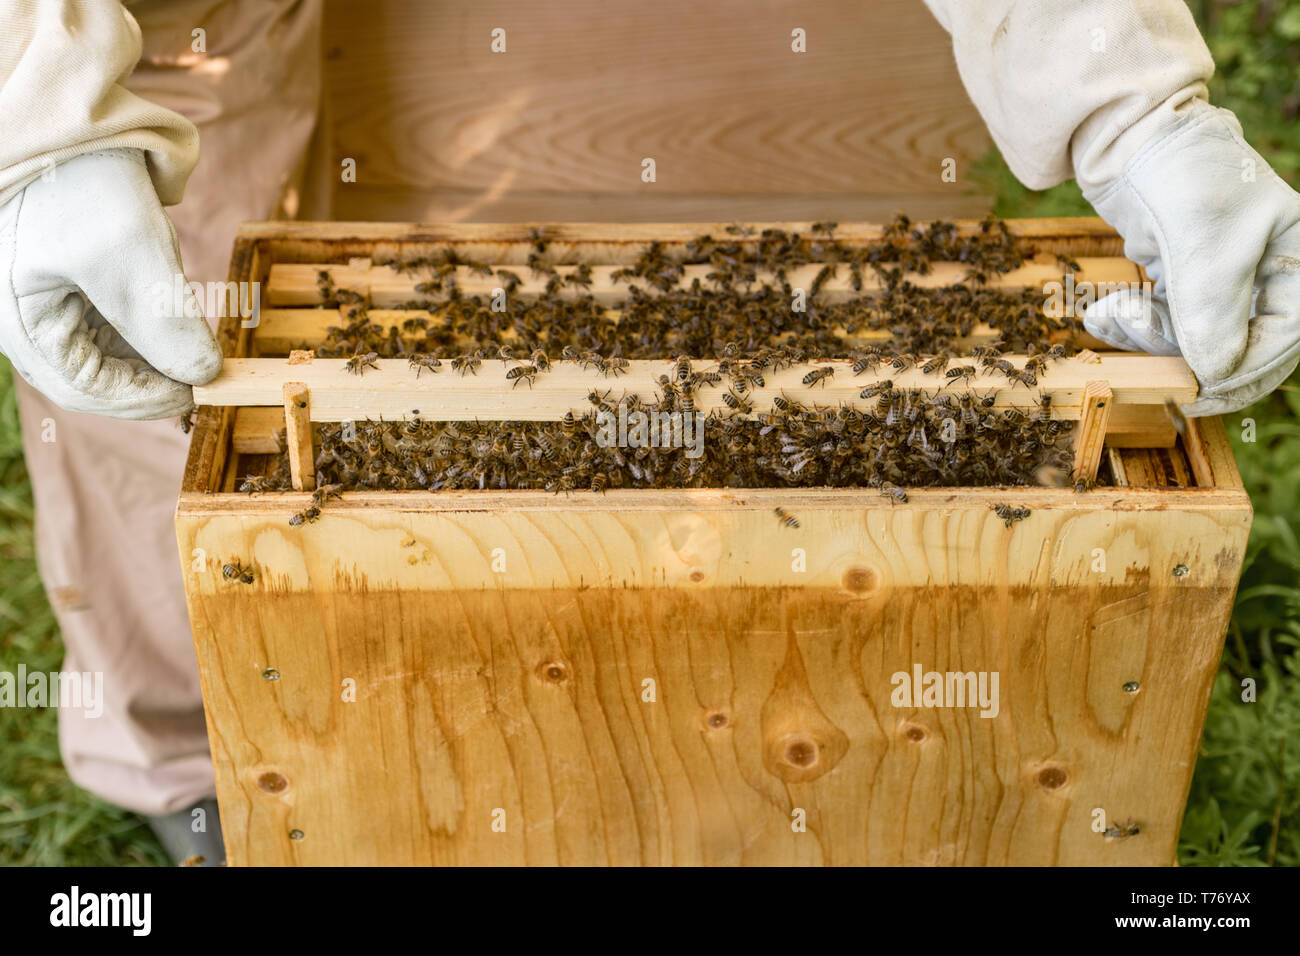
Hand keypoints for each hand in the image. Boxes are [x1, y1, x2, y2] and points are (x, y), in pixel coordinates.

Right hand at [0, 148, 220, 418]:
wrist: (69, 110)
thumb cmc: (79, 178)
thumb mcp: (130, 252)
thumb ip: (166, 322)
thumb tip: (204, 376)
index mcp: (20, 321)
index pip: (86, 389)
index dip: (146, 399)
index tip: (198, 395)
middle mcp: (25, 314)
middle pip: (96, 372)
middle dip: (153, 375)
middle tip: (209, 374)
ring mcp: (46, 293)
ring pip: (108, 345)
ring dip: (155, 349)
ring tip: (197, 337)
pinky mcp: (71, 272)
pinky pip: (111, 313)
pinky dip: (148, 319)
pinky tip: (176, 306)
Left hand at [1083, 101, 1299, 415]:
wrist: (1128, 136)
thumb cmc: (1183, 173)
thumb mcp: (1203, 246)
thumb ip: (1213, 313)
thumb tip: (1217, 373)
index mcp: (1295, 260)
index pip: (1281, 340)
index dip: (1240, 375)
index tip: (1195, 394)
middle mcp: (1265, 272)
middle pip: (1238, 348)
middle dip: (1188, 360)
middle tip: (1151, 376)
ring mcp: (1220, 276)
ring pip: (1192, 341)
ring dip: (1149, 339)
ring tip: (1114, 315)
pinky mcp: (1178, 277)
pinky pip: (1162, 322)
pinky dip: (1131, 323)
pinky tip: (1103, 312)